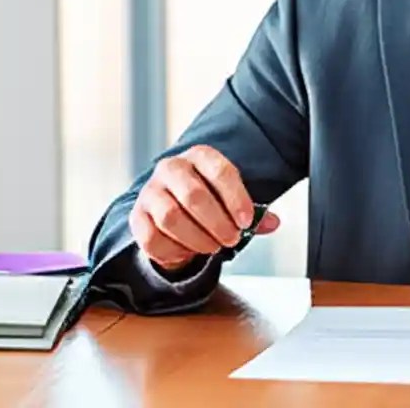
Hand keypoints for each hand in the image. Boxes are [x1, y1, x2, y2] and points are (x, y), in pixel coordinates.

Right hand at [128, 145, 279, 270]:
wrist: (173, 205)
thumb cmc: (210, 200)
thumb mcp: (232, 199)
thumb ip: (253, 212)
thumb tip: (272, 223)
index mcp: (200, 156)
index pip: (220, 171)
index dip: (236, 198)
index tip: (247, 221)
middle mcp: (171, 168)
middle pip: (194, 196)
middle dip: (217, 223)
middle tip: (232, 239)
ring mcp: (151, 191)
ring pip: (171, 218)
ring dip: (197, 238)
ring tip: (213, 246)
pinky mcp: (137, 216)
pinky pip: (152, 238)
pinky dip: (174, 251)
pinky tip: (188, 252)